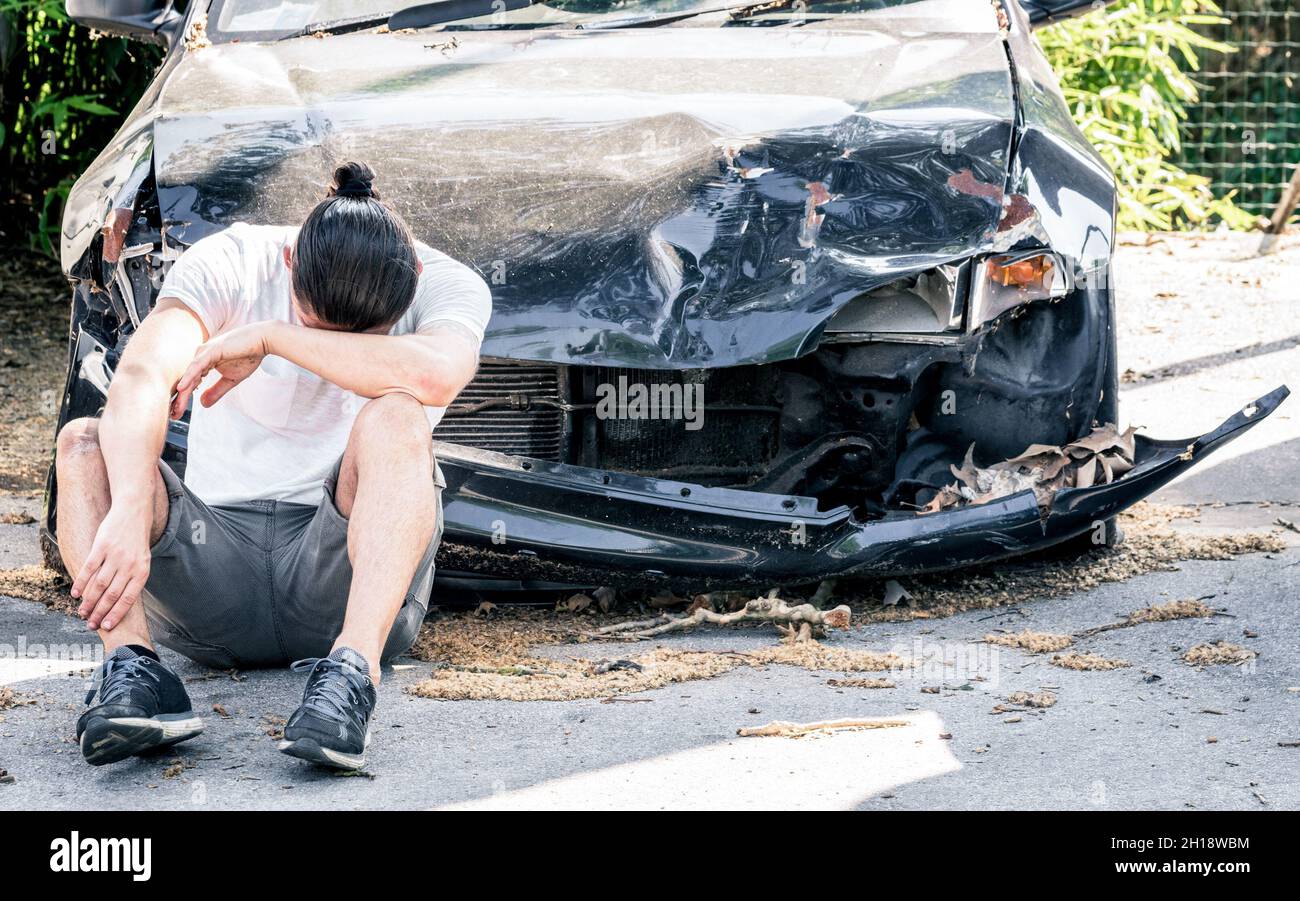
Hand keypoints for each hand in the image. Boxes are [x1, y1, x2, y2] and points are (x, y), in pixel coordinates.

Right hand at [73, 506, 152, 631]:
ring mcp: (114, 555)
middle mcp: (129, 565)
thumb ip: (132, 578)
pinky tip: (75, 594)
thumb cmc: (136, 540)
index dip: (117, 613)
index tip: (107, 626)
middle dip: (100, 612)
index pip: (128, 598)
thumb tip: (119, 602)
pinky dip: (81, 583)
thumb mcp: (142, 559)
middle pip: (112, 594)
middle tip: (91, 625)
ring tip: (82, 613)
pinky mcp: (101, 546)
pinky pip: (88, 569)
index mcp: (142, 571)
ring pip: (99, 585)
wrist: (133, 512)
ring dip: (89, 601)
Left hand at [171, 322, 275, 417]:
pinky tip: (182, 388)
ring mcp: (204, 352)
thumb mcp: (231, 379)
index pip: (190, 382)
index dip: (184, 398)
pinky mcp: (211, 350)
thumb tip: (202, 404)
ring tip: (175, 407)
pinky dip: (189, 377)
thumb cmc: (248, 356)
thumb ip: (216, 390)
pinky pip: (197, 366)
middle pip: (186, 380)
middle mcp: (200, 356)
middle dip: (179, 399)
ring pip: (190, 375)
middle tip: (173, 415)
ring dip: (182, 392)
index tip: (177, 413)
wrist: (261, 341)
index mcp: (204, 362)